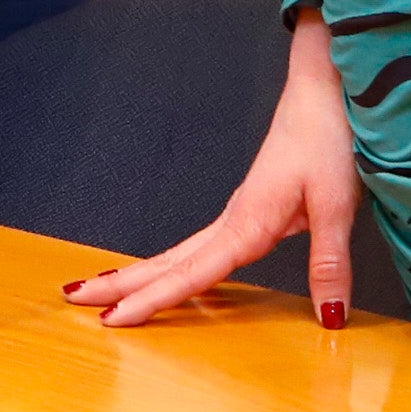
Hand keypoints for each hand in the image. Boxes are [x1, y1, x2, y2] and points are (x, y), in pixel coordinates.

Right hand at [63, 15, 361, 327]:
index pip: (192, 272)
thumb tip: (329, 316)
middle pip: (167, 261)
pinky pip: (198, 247)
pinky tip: (169, 276)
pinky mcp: (246, 210)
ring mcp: (235, 214)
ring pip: (177, 253)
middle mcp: (232, 220)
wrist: (322, 91)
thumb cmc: (328, 139)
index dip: (153, 299)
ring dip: (139, 272)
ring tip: (103, 289)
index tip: (114, 320)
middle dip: (122, 283)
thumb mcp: (338, 205)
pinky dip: (171, 265)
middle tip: (72, 298)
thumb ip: (330, 263)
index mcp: (248, 224)